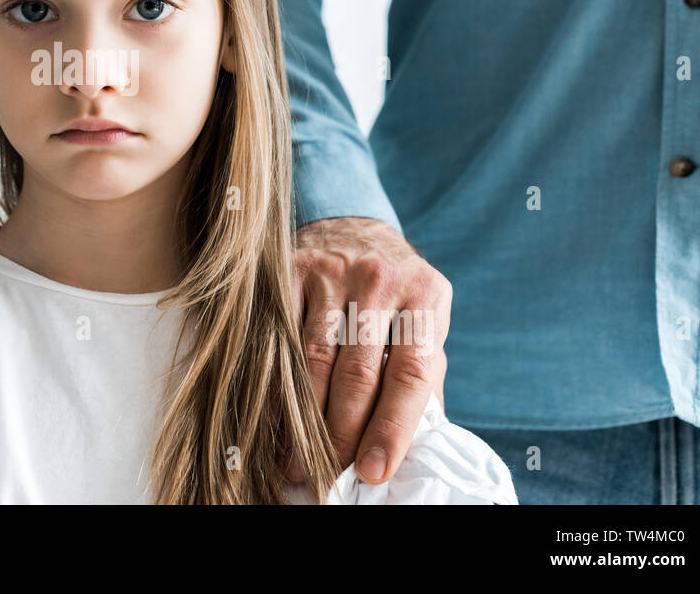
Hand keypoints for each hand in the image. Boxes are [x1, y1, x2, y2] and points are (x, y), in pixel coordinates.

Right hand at [285, 217, 449, 485]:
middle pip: (358, 373)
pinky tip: (274, 415)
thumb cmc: (395, 291)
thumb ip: (424, 375)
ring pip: (314, 359)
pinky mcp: (290, 269)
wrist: (352, 225)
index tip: (376, 471)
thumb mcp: (424, 320)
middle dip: (341, 433)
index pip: (410, 375)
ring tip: (297, 460)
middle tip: (330, 473)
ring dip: (303, 417)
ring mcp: (332, 272)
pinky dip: (276, 382)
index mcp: (426, 297)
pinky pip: (280, 336)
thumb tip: (414, 445)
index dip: (391, 429)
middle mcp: (381, 279)